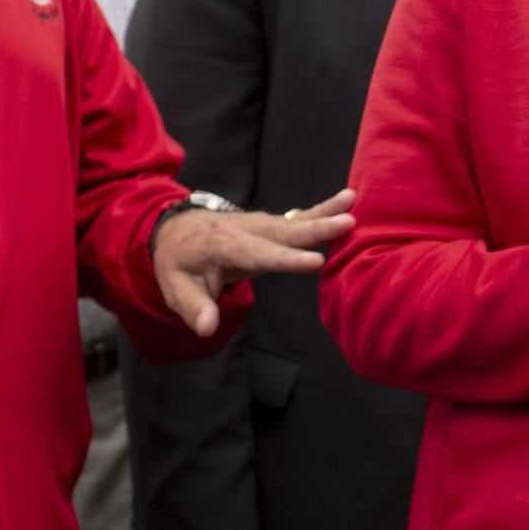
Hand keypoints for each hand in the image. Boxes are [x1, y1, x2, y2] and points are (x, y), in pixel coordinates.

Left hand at [153, 190, 355, 338]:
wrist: (176, 231)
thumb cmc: (179, 263)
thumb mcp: (176, 290)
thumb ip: (194, 309)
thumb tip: (207, 329)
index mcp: (218, 244)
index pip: (255, 253)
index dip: (285, 258)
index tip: (315, 261)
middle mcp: (242, 227)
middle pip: (281, 231)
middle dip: (314, 228)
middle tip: (346, 224)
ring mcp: (257, 222)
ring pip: (293, 220)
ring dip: (323, 214)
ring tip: (352, 206)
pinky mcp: (269, 223)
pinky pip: (297, 216)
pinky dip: (322, 209)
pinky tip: (347, 200)